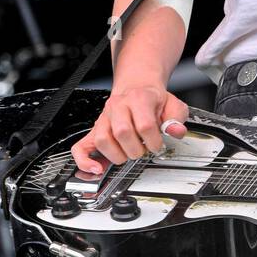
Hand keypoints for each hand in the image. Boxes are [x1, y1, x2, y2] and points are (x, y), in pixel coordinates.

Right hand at [70, 84, 189, 174]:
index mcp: (139, 98)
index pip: (144, 124)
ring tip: (128, 154)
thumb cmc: (153, 100)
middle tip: (143, 151)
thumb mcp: (172, 104)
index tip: (157, 146)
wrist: (137, 88)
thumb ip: (177, 118)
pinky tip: (97, 168)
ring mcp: (104, 118)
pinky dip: (85, 161)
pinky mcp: (94, 130)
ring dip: (118, 155)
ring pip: (102, 140)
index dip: (153, 141)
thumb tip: (175, 131)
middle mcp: (118, 107)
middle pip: (122, 132)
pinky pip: (80, 147)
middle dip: (136, 149)